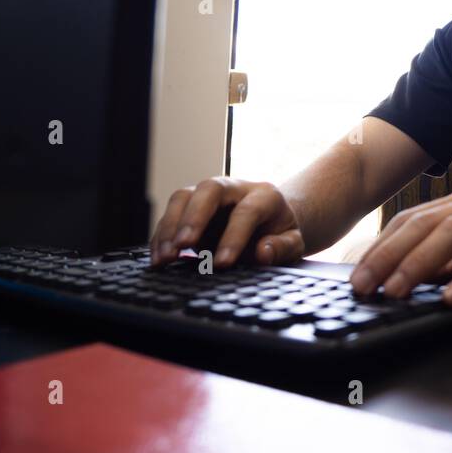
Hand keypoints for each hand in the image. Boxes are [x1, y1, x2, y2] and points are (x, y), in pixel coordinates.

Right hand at [150, 177, 303, 267]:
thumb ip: (283, 247)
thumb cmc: (280, 232)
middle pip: (209, 190)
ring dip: (170, 226)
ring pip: (184, 197)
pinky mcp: (191, 208)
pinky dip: (162, 236)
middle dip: (194, 217)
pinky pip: (171, 214)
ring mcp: (209, 196)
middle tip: (183, 246)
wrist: (271, 221)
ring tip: (165, 258)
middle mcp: (234, 188)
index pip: (247, 211)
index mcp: (265, 195)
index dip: (234, 236)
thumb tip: (263, 252)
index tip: (223, 263)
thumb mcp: (293, 242)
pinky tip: (158, 257)